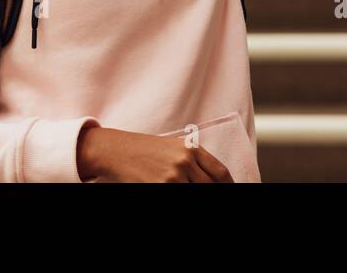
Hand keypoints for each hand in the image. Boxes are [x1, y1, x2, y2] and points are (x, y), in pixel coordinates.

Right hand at [76, 124, 233, 182]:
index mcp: (191, 149)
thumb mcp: (173, 147)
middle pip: (210, 186)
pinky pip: (177, 197)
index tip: (230, 189)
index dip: (228, 185)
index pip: (220, 173)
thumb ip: (194, 161)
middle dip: (213, 193)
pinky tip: (175, 191)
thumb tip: (211, 179)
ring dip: (194, 195)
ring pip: (195, 192)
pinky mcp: (159, 187)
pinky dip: (179, 198)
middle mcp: (185, 162)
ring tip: (185, 188)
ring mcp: (172, 176)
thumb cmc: (145, 149)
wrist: (117, 150)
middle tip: (213, 197)